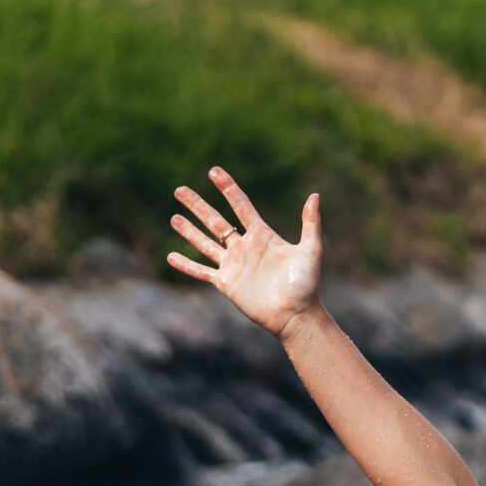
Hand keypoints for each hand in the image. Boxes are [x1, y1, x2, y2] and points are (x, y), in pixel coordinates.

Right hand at [168, 167, 321, 341]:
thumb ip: (310, 223)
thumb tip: (315, 196)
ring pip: (205, 243)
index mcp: (262, 235)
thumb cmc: (306, 283)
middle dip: (197, 205)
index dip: (227, 188)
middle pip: (215, 221)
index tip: (214, 171)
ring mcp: (234, 265)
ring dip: (188, 231)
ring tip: (173, 217)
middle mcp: (244, 247)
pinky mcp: (226, 283)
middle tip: (179, 190)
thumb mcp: (311, 250)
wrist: (296, 314)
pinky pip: (201, 272)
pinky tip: (170, 257)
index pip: (240, 206)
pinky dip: (186, 265)